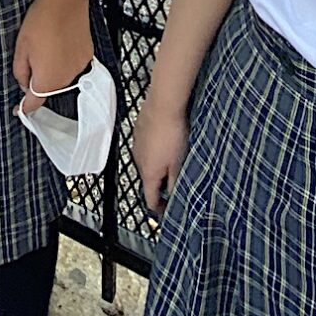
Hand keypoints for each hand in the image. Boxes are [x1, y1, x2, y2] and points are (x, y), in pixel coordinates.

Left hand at [13, 0, 92, 114]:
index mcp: (46, 81)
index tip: (20, 109)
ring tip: (47, 43)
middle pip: (48, 88)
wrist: (64, 1)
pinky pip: (72, 64)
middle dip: (39, 77)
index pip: (34, 103)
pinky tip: (60, 41)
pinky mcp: (87, 55)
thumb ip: (20, 72)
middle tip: (32, 53)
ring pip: (61, 76)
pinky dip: (65, 58)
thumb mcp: (20, 48)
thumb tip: (25, 83)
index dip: (24, 107)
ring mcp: (79, 67)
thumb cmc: (41, 22)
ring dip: (53, 67)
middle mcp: (65, 79)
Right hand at [133, 98, 188, 212]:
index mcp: (149, 173)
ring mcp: (136, 145)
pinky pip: (145, 146)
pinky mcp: (138, 131)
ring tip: (173, 157)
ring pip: (147, 162)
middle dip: (161, 184)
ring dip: (158, 164)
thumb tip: (175, 196)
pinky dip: (154, 149)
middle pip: (149, 180)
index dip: (160, 208)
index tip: (167, 210)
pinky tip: (165, 140)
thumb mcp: (179, 163)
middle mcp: (139, 161)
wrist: (163, 104)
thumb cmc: (172, 133)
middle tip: (175, 180)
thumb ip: (175, 182)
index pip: (151, 199)